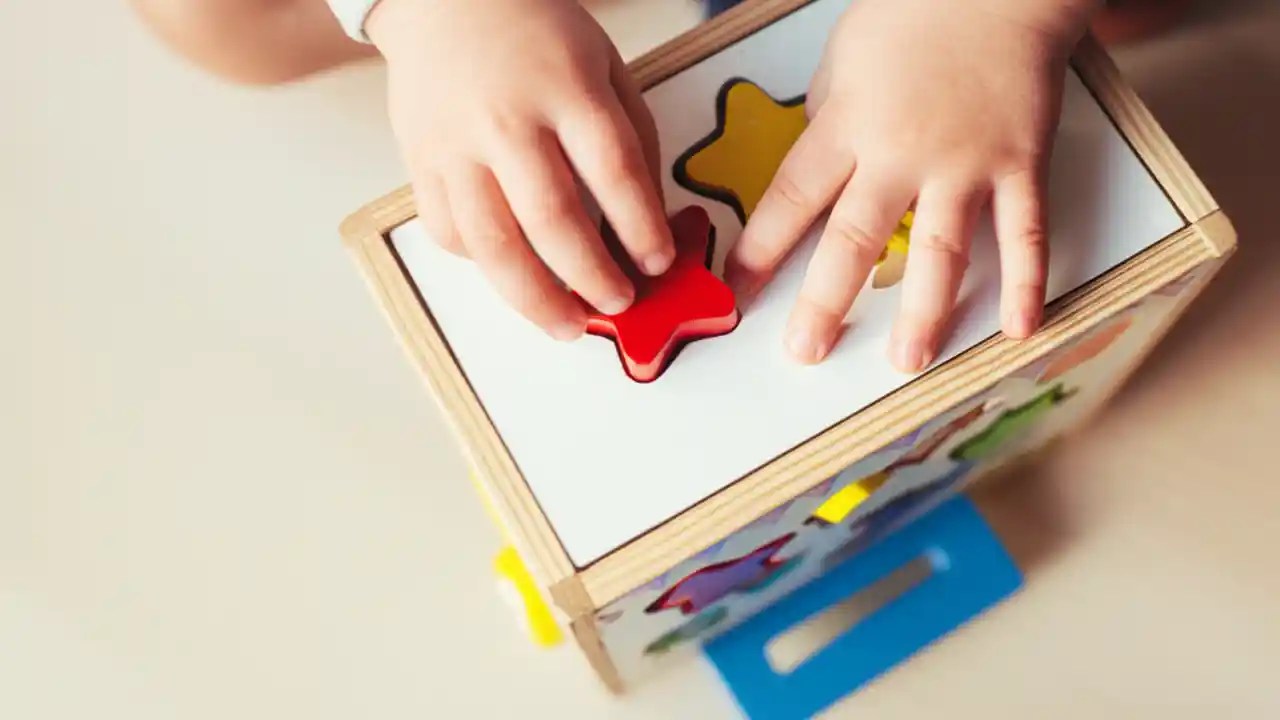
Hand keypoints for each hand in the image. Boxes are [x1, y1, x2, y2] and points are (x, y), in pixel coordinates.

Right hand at [367, 0, 673, 339]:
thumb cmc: (534, 34)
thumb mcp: (604, 65)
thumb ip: (630, 138)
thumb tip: (647, 219)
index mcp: (566, 89)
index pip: (614, 172)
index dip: (642, 227)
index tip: (658, 262)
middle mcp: (508, 121)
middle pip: (552, 219)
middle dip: (592, 276)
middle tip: (618, 302)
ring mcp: (457, 146)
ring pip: (493, 244)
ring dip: (535, 298)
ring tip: (566, 325)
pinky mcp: (422, 164)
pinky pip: (450, 232)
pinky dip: (482, 267)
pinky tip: (511, 276)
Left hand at [726, 0, 1098, 370]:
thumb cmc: (915, 11)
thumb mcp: (845, 59)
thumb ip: (829, 119)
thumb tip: (818, 170)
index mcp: (848, 125)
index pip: (792, 199)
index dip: (761, 250)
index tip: (738, 291)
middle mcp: (902, 152)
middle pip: (855, 238)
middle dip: (826, 301)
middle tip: (806, 351)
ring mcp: (966, 162)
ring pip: (941, 249)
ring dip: (924, 312)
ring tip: (906, 360)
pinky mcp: (1020, 162)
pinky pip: (1026, 231)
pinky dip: (1027, 281)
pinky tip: (1019, 328)